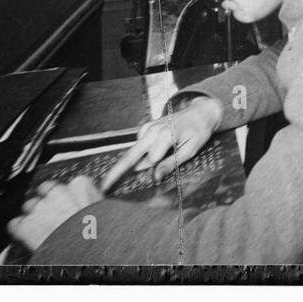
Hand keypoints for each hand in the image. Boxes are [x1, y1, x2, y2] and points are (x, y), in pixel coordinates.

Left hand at [7, 176, 102, 251]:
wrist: (86, 252)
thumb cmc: (98, 235)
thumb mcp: (102, 212)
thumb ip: (91, 203)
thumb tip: (89, 207)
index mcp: (80, 185)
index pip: (69, 182)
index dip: (68, 195)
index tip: (70, 203)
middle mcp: (58, 192)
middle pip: (45, 190)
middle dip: (48, 201)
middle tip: (55, 215)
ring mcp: (40, 208)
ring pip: (29, 205)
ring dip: (34, 215)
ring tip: (44, 228)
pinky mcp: (25, 225)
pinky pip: (15, 224)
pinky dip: (20, 230)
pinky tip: (29, 236)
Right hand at [100, 96, 221, 192]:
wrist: (200, 112)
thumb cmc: (198, 132)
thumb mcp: (191, 149)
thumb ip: (172, 163)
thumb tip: (155, 177)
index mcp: (165, 135)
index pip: (151, 160)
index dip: (155, 170)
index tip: (153, 180)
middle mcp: (153, 131)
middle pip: (129, 156)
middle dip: (115, 173)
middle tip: (102, 189)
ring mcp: (147, 128)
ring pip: (134, 152)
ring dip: (132, 164)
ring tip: (137, 171)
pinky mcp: (145, 128)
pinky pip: (138, 146)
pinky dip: (143, 153)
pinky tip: (156, 151)